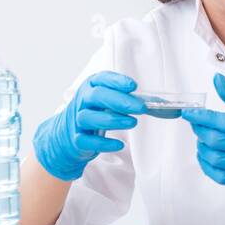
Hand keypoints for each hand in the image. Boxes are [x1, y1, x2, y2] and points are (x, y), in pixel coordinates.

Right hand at [33, 71, 151, 181]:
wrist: (65, 135)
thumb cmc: (94, 113)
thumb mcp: (108, 102)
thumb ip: (131, 101)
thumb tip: (159, 103)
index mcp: (91, 87)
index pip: (102, 79)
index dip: (117, 81)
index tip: (133, 86)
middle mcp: (83, 101)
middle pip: (97, 96)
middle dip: (120, 101)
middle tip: (140, 108)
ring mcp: (77, 120)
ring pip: (89, 117)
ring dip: (112, 120)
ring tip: (132, 123)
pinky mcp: (76, 139)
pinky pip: (87, 141)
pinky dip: (103, 143)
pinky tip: (118, 144)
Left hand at [179, 73, 224, 188]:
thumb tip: (217, 80)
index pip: (220, 122)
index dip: (201, 117)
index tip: (189, 112)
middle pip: (215, 140)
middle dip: (200, 130)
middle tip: (196, 123)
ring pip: (214, 158)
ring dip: (202, 146)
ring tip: (202, 138)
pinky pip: (220, 176)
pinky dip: (207, 166)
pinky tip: (204, 156)